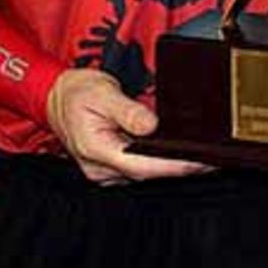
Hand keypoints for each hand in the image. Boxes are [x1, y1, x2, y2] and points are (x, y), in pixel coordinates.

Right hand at [46, 70, 210, 184]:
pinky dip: (159, 163)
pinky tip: (178, 155)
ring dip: (172, 167)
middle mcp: (101, 168)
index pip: (143, 167)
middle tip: (212, 159)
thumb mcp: (102, 93)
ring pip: (145, 174)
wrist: (55, 96)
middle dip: (180, 168)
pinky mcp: (112, 166)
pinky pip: (139, 169)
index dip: (174, 166)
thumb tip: (151, 125)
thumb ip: (127, 111)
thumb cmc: (77, 93)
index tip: (200, 162)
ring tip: (202, 157)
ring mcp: (105, 171)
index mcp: (97, 150)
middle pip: (147, 175)